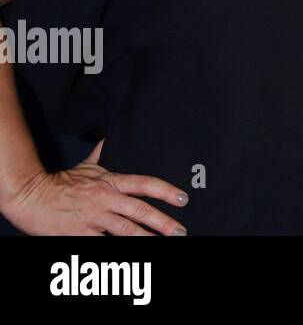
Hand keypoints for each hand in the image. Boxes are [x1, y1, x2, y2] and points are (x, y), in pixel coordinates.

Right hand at [3, 139, 188, 235]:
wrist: (31, 196)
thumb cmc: (61, 182)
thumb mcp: (87, 165)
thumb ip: (103, 153)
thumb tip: (113, 136)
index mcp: (110, 182)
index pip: (145, 184)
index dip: (166, 191)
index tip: (183, 199)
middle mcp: (106, 199)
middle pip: (140, 211)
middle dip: (164, 222)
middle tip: (181, 230)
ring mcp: (94, 218)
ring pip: (126, 231)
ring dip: (147, 238)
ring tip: (164, 244)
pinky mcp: (81, 234)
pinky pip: (104, 244)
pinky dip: (118, 248)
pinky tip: (133, 253)